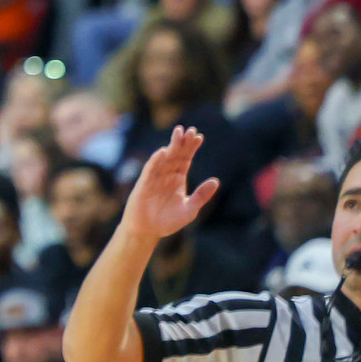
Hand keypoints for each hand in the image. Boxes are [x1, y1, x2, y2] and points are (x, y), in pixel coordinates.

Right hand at [119, 125, 218, 239]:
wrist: (148, 231)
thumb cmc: (168, 221)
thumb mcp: (190, 209)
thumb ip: (201, 195)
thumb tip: (216, 180)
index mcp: (178, 179)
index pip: (186, 159)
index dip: (192, 148)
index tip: (199, 136)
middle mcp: (167, 175)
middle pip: (176, 154)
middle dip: (183, 142)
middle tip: (190, 130)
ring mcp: (155, 178)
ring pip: (165, 158)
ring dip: (172, 145)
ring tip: (179, 133)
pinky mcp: (145, 183)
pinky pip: (151, 169)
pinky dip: (156, 160)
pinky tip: (164, 151)